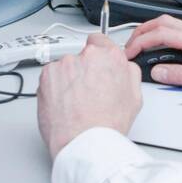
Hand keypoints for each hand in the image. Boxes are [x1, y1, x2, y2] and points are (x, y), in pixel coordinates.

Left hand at [37, 33, 141, 159]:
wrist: (83, 142)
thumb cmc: (106, 125)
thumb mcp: (134, 97)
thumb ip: (128, 72)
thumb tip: (122, 66)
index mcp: (110, 56)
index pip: (100, 40)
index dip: (97, 54)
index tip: (94, 64)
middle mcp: (86, 55)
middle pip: (82, 55)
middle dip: (83, 70)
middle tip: (87, 92)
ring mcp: (64, 64)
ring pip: (65, 67)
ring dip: (67, 79)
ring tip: (75, 102)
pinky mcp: (47, 75)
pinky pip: (51, 77)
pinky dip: (54, 87)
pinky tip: (63, 104)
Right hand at [124, 15, 181, 91]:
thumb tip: (159, 72)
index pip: (161, 33)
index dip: (140, 42)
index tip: (129, 53)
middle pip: (161, 22)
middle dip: (140, 32)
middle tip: (128, 47)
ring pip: (169, 24)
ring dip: (150, 32)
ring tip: (139, 46)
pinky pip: (178, 30)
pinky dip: (162, 35)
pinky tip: (161, 47)